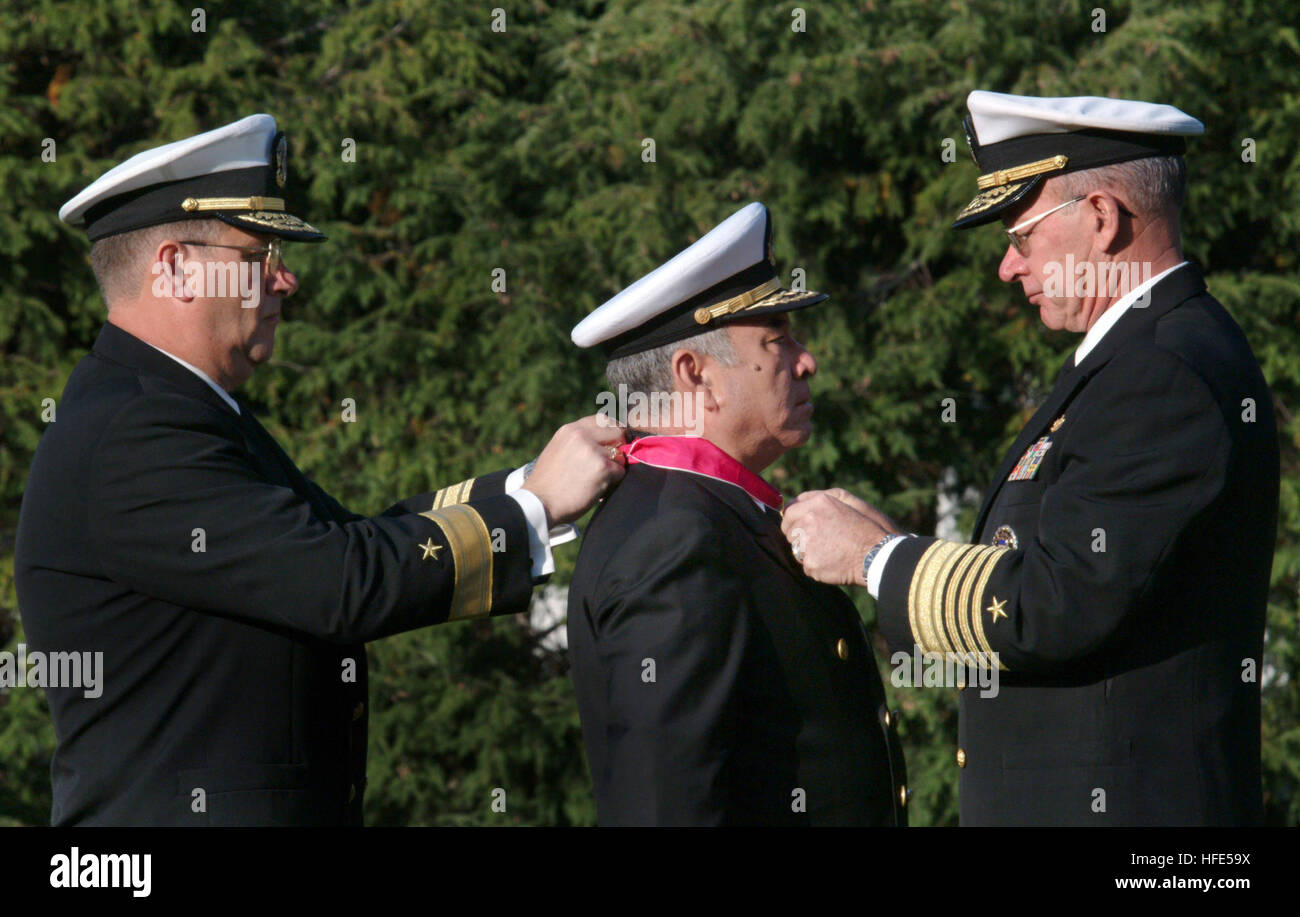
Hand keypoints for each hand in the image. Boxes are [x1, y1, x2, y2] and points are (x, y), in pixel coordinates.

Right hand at [524, 415, 626, 525]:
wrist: (540, 503)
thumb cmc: (548, 483)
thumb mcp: (558, 450)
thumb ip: (578, 441)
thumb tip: (603, 442)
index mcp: (570, 430)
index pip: (604, 420)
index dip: (611, 433)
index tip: (612, 445)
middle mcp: (582, 435)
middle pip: (617, 432)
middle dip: (618, 447)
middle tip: (609, 463)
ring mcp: (593, 450)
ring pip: (620, 454)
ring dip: (614, 468)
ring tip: (596, 479)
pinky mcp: (602, 467)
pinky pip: (620, 472)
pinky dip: (613, 482)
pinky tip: (597, 488)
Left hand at [780, 488, 899, 586]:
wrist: (879, 556)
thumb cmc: (868, 528)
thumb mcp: (850, 501)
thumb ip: (822, 497)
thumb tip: (800, 499)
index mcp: (819, 503)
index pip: (789, 511)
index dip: (792, 520)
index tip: (798, 527)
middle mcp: (809, 520)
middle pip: (789, 531)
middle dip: (799, 536)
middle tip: (819, 542)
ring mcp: (808, 542)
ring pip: (796, 549)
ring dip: (808, 551)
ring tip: (831, 551)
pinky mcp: (810, 562)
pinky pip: (806, 565)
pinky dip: (817, 566)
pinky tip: (834, 562)